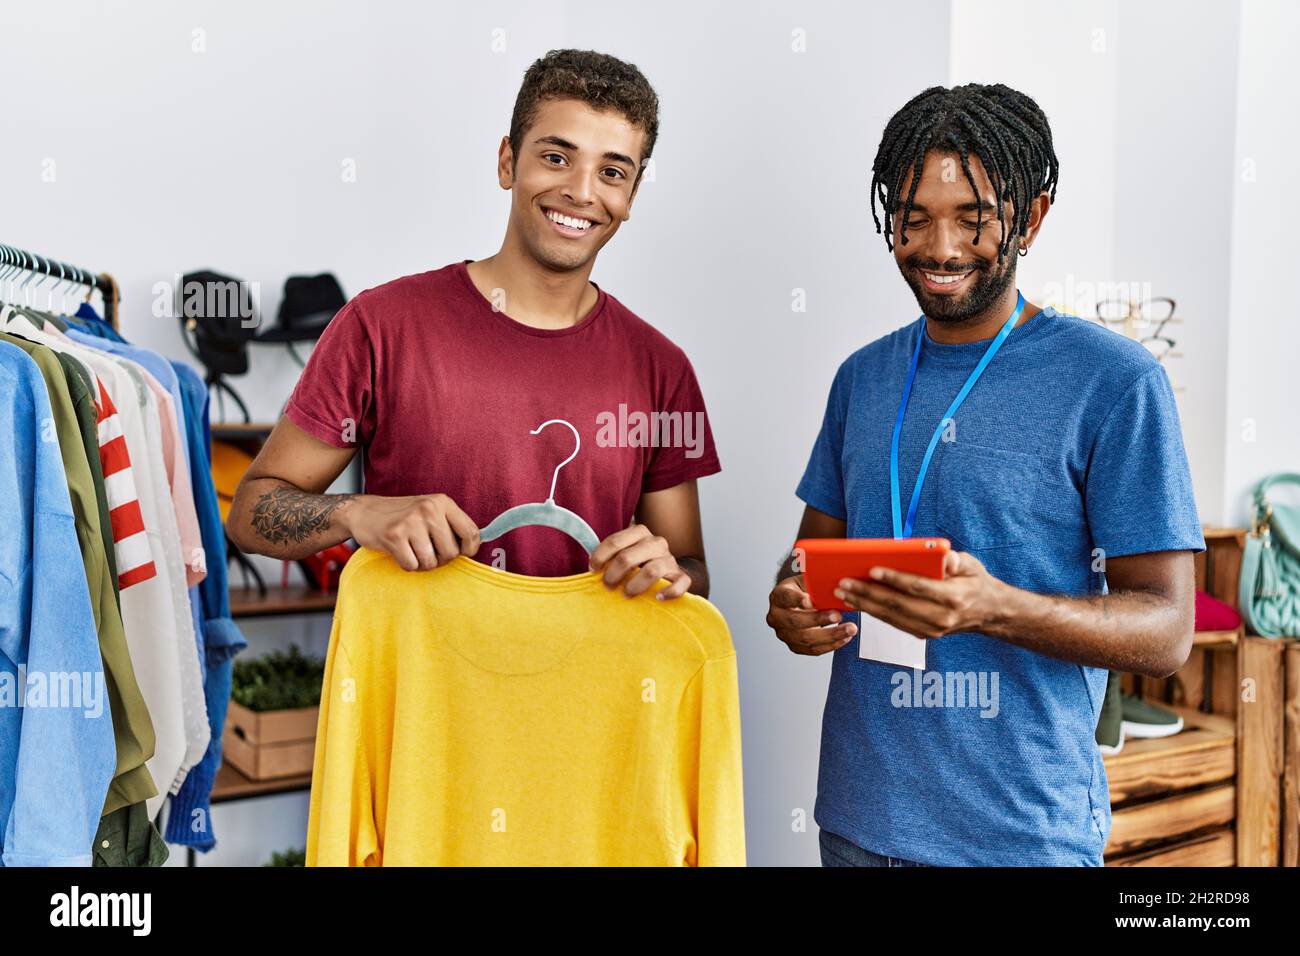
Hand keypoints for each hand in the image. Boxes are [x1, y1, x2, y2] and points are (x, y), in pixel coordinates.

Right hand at [341, 493, 480, 571]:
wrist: (364, 512)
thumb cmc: (403, 517)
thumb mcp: (430, 512)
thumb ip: (451, 526)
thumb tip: (475, 548)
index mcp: (443, 502)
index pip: (471, 532)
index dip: (470, 550)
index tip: (461, 553)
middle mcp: (429, 509)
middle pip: (452, 553)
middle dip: (441, 559)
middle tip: (428, 551)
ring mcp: (411, 522)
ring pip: (431, 562)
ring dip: (423, 563)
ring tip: (413, 551)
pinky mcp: (394, 536)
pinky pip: (412, 565)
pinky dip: (408, 565)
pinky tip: (401, 552)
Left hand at [588, 524, 690, 598]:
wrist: (670, 571)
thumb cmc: (640, 563)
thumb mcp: (625, 553)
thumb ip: (610, 557)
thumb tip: (590, 569)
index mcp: (640, 533)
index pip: (614, 541)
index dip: (599, 557)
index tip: (592, 571)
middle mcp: (656, 542)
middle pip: (628, 557)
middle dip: (613, 575)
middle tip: (607, 586)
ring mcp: (670, 559)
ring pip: (652, 570)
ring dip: (634, 585)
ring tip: (626, 594)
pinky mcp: (682, 576)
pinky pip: (679, 583)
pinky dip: (668, 592)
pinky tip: (657, 598)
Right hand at [766, 573, 857, 655]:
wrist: (799, 604)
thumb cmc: (805, 590)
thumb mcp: (808, 581)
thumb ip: (818, 583)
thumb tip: (840, 584)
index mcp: (778, 596)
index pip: (786, 598)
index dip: (797, 600)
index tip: (811, 601)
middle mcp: (776, 616)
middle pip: (795, 621)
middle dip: (818, 619)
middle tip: (838, 615)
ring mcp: (784, 634)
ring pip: (805, 638)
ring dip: (830, 635)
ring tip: (849, 629)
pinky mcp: (794, 646)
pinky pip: (813, 650)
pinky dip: (831, 645)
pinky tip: (844, 637)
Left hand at [833, 549, 1006, 638]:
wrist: (988, 612)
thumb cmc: (975, 582)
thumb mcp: (971, 565)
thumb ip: (956, 561)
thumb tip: (944, 557)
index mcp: (954, 596)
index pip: (918, 587)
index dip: (894, 579)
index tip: (871, 569)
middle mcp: (942, 617)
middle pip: (898, 605)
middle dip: (868, 593)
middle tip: (844, 582)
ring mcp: (932, 630)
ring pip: (892, 617)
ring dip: (864, 605)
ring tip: (844, 593)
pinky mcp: (925, 635)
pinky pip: (894, 623)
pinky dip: (874, 613)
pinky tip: (857, 602)